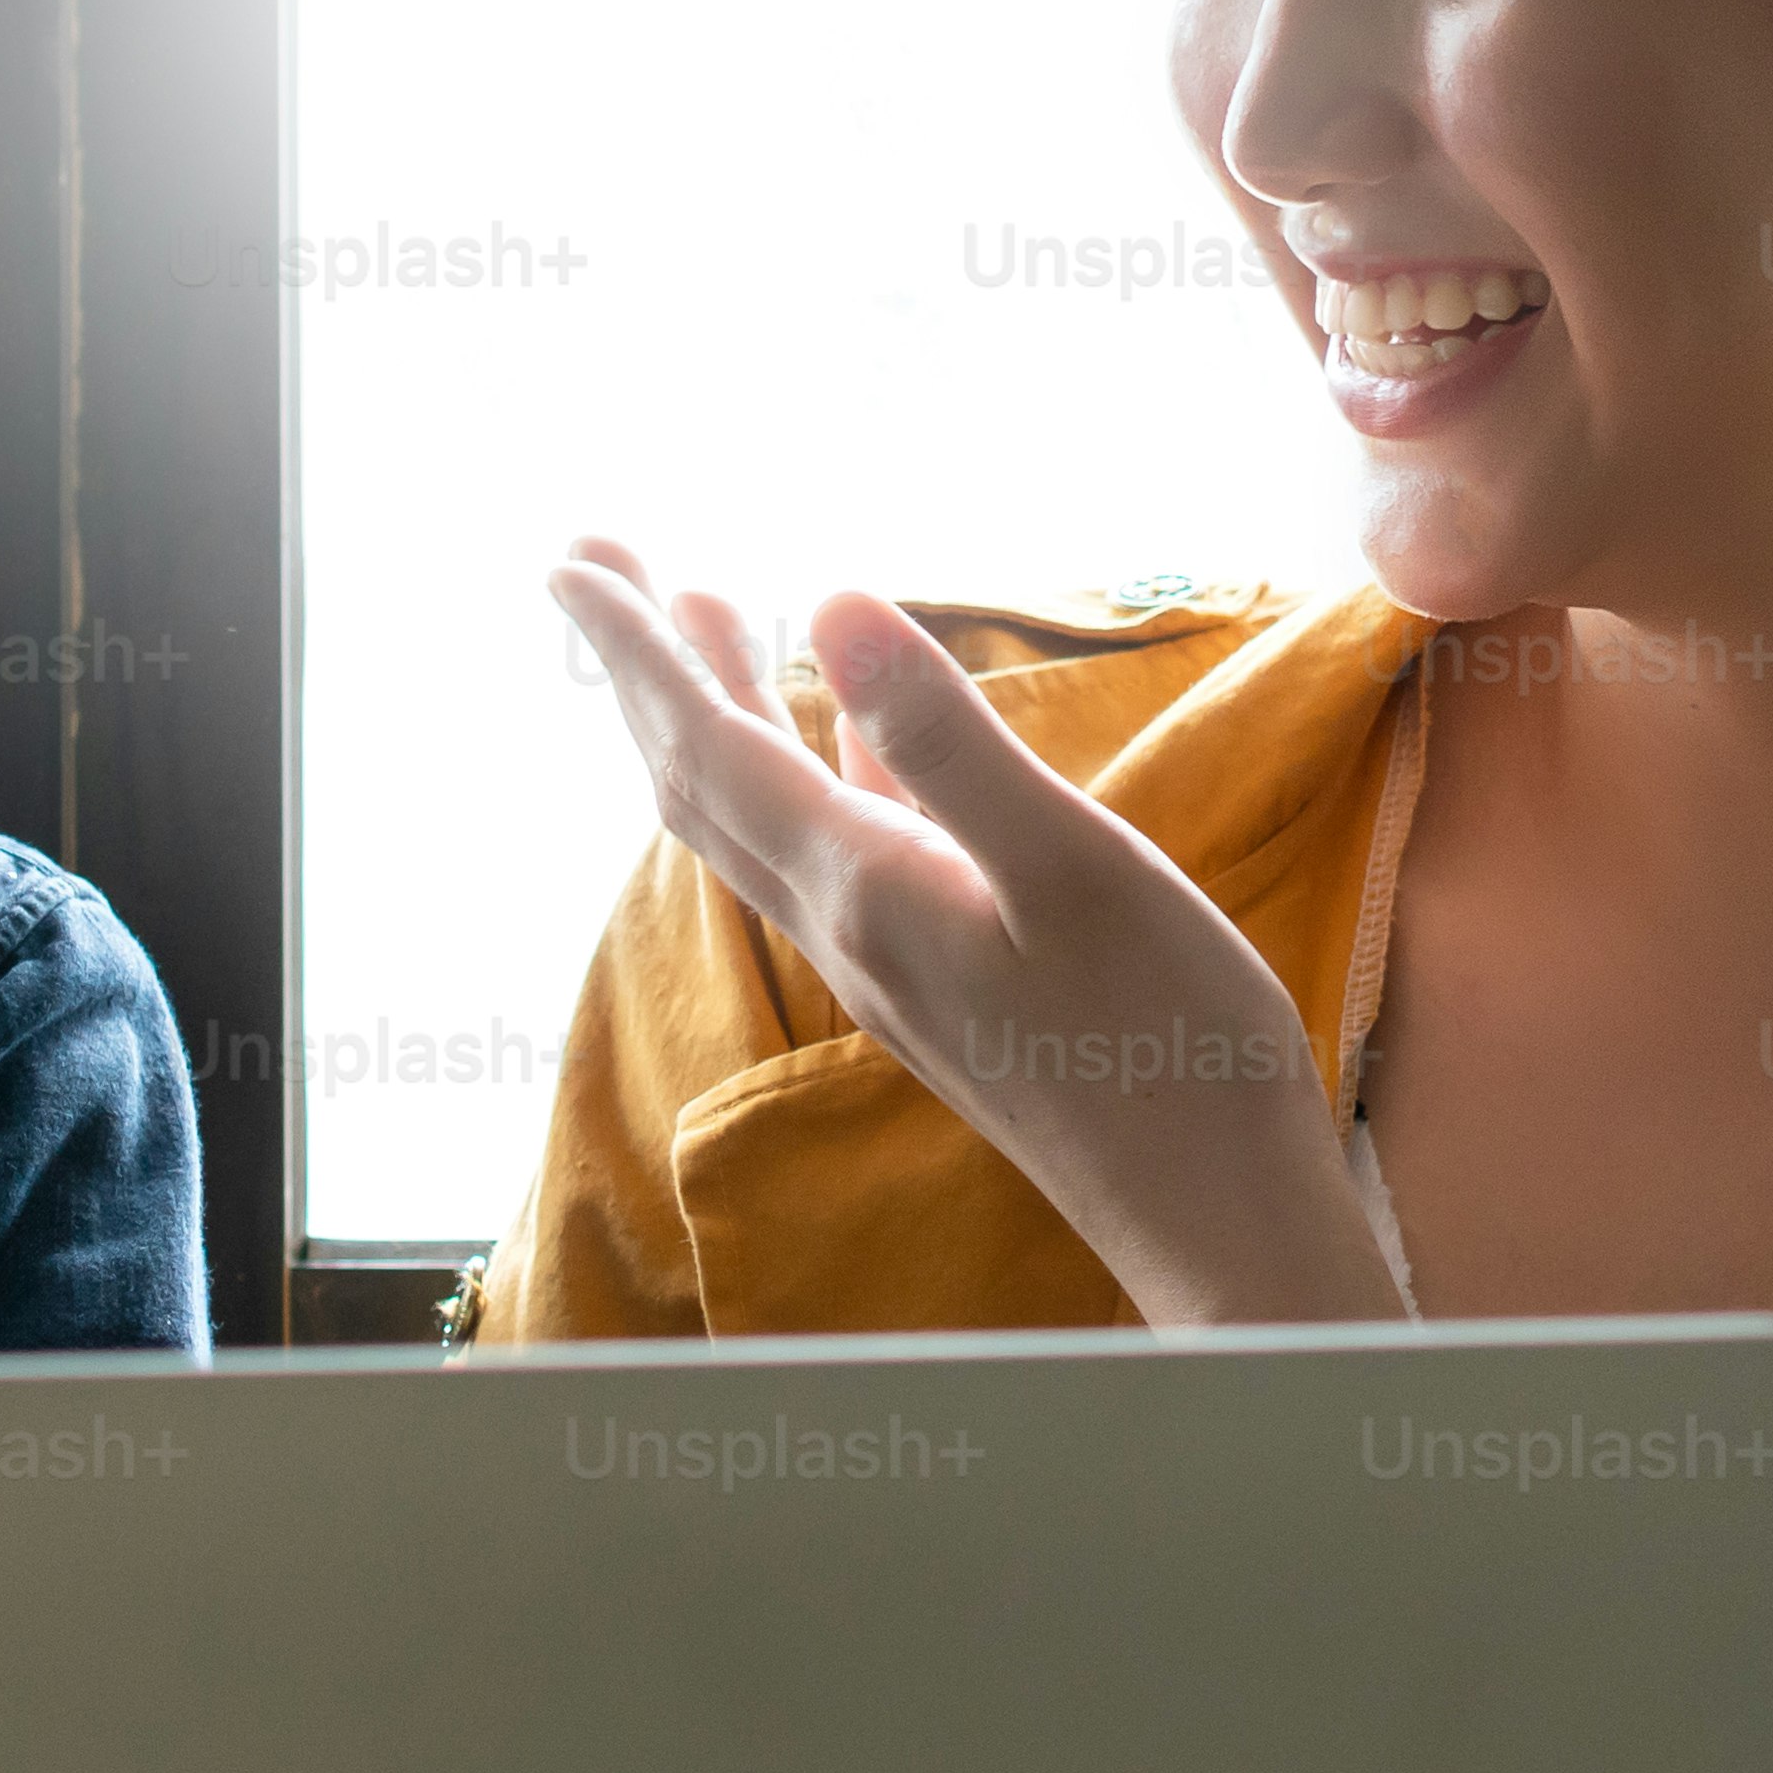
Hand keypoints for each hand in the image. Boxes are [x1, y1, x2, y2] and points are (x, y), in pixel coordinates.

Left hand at [544, 543, 1390, 1327]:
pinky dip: (816, 775)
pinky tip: (841, 738)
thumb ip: (945, 743)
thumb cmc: (1165, 1044)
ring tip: (706, 614)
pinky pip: (833, 856)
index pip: (707, 743)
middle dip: (646, 665)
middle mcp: (845, 927)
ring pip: (757, 818)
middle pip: (700, 777)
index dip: (635, 646)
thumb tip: (832, 604)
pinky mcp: (936, 983)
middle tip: (596, 559)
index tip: (568, 560)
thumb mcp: (1069, 867)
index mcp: (860, 886)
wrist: (1205, 1213)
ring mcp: (886, 961)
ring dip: (719, 711)